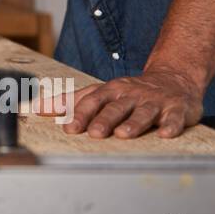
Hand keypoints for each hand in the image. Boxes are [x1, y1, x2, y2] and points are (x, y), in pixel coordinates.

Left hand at [35, 69, 203, 138]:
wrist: (173, 79)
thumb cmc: (130, 91)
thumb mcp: (100, 93)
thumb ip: (70, 101)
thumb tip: (37, 107)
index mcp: (111, 91)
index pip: (93, 102)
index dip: (81, 115)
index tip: (68, 129)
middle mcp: (131, 95)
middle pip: (116, 107)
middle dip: (105, 120)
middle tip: (95, 134)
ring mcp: (155, 101)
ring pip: (143, 112)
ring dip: (133, 123)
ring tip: (124, 134)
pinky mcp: (177, 109)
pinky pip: (174, 118)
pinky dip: (170, 125)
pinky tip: (165, 134)